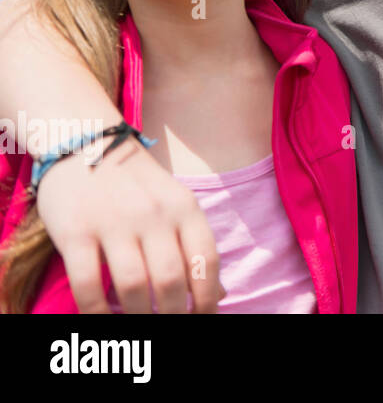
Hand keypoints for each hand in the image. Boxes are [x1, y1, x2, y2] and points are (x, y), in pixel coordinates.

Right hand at [35, 134, 224, 312]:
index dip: (208, 298)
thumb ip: (193, 243)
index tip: (204, 319)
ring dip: (138, 316)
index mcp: (184, 207)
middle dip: (174, 314)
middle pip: (172, 279)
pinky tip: (101, 319)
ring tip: (140, 327)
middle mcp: (154, 214)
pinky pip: (88, 283)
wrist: (84, 141)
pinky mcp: (75, 231)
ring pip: (133, 285)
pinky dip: (96, 310)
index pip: (205, 261)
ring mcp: (114, 222)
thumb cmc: (135, 182)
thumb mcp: (175, 202)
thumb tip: (219, 293)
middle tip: (170, 327)